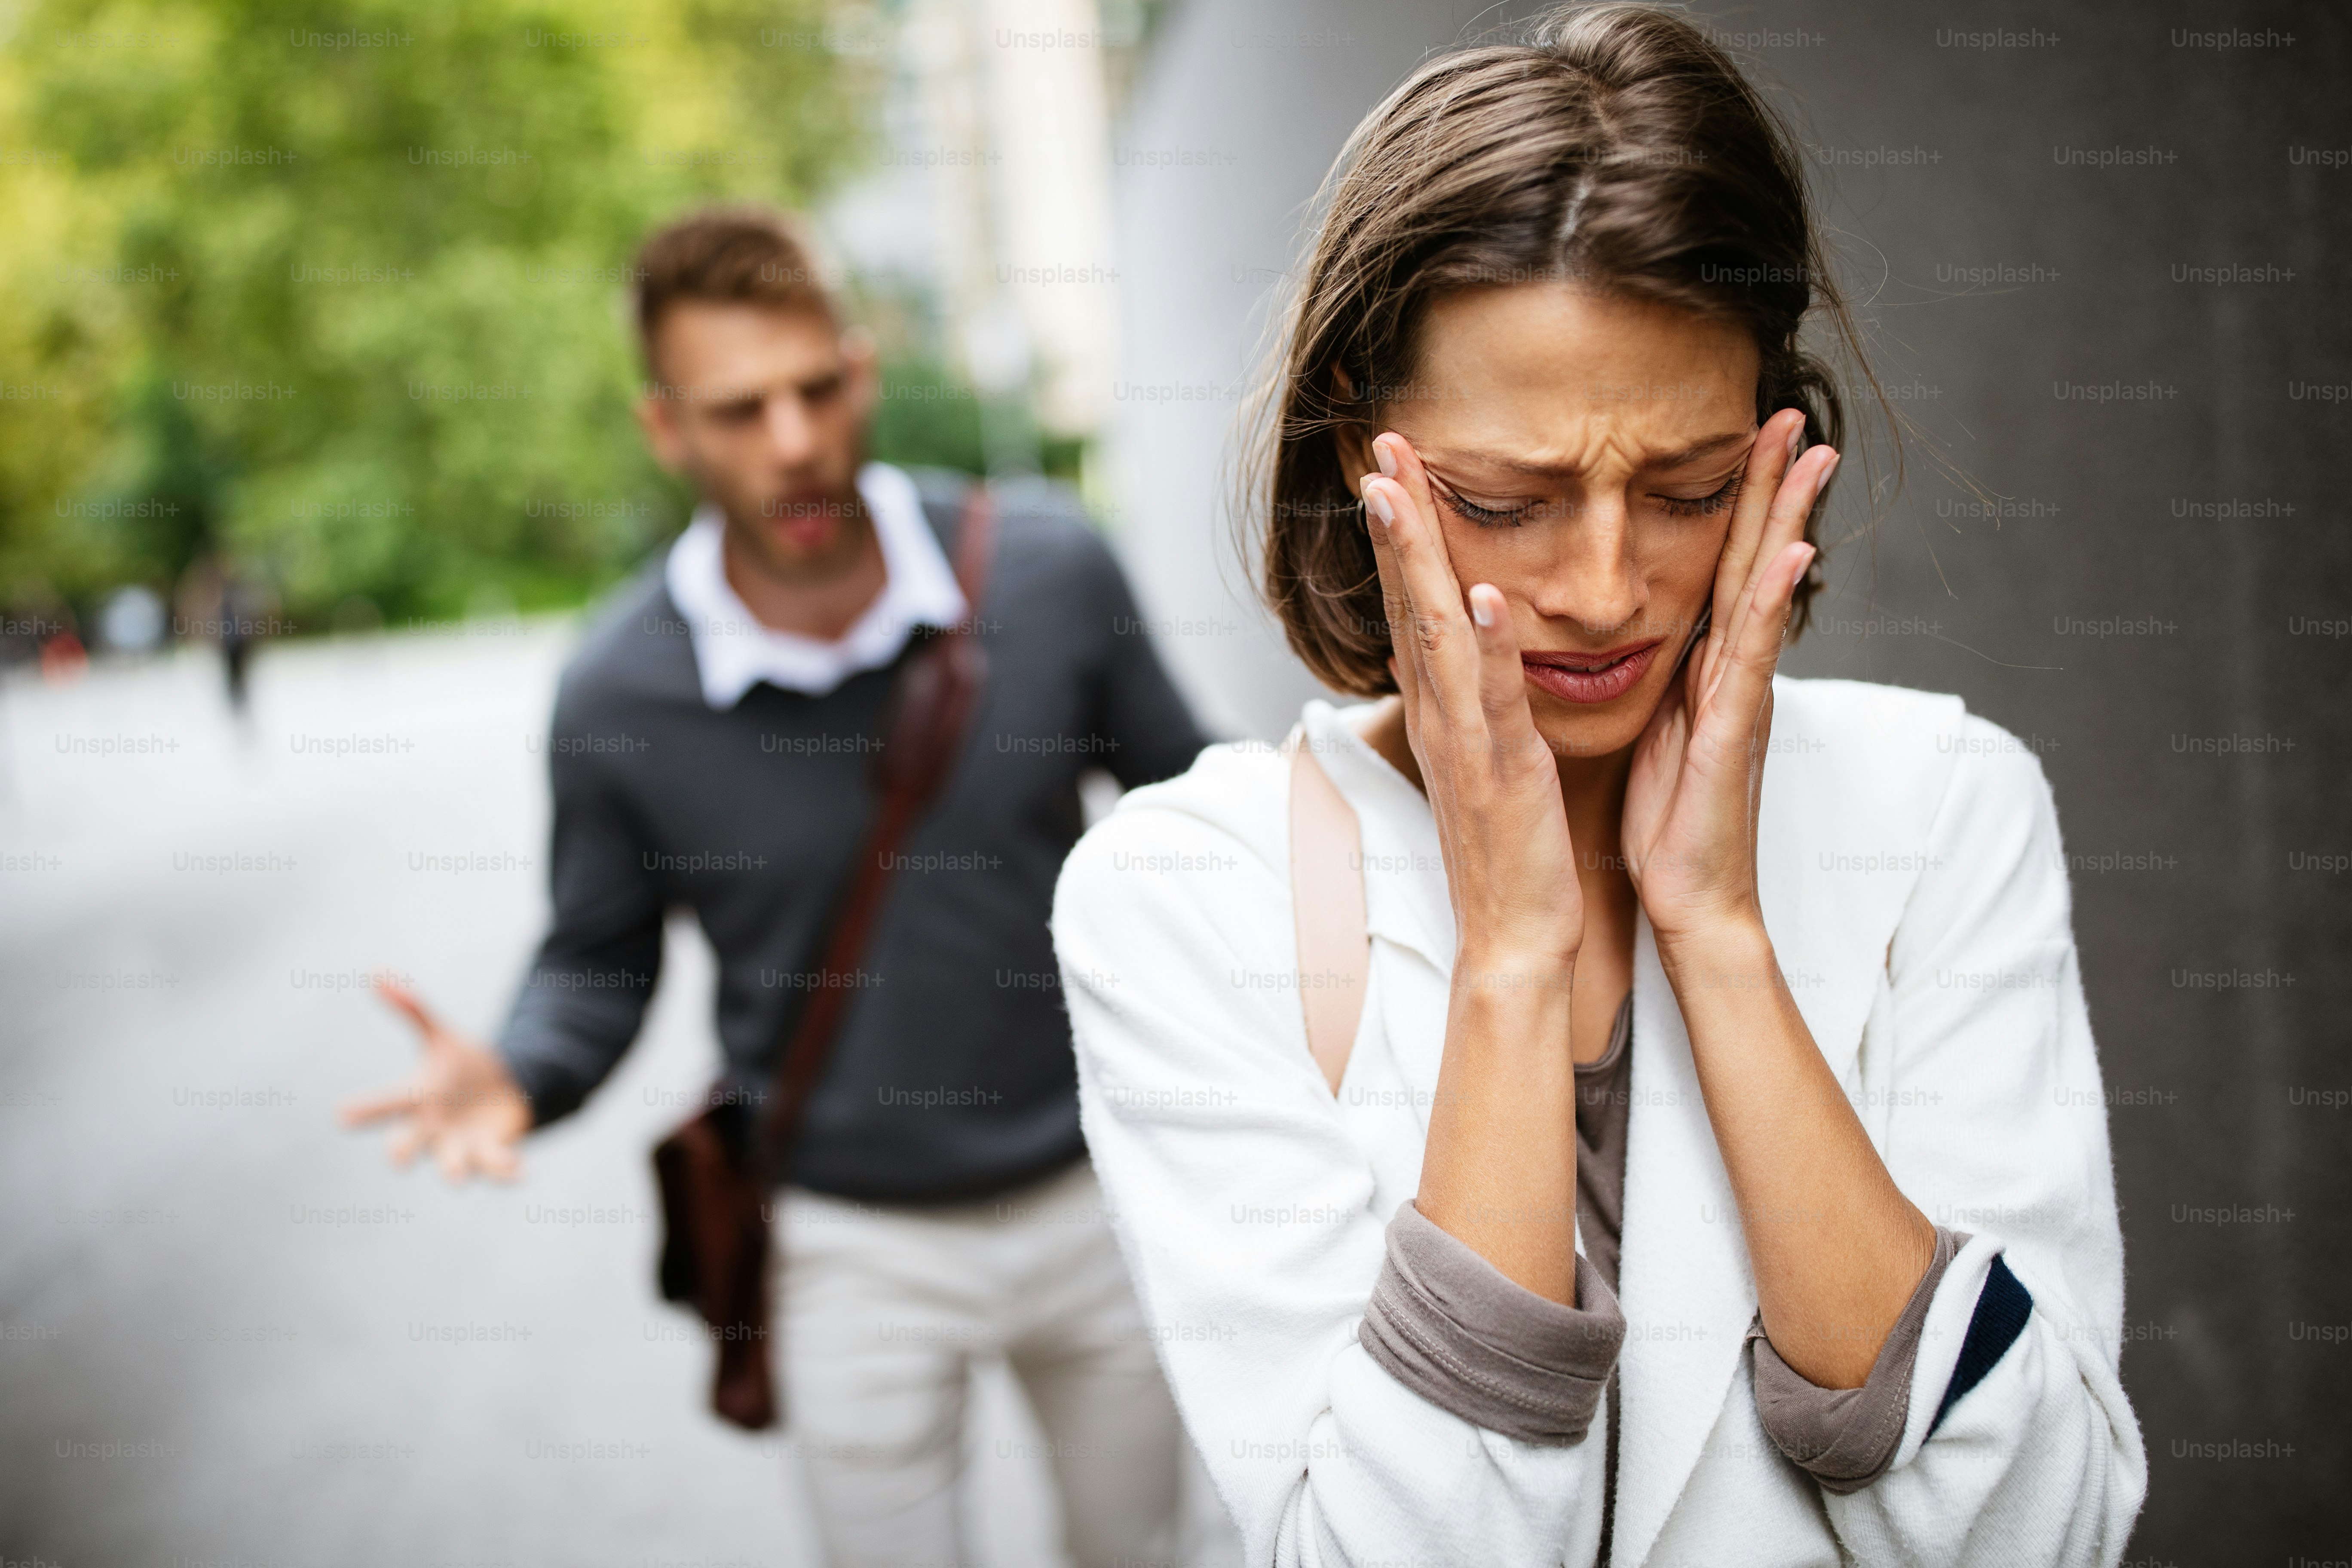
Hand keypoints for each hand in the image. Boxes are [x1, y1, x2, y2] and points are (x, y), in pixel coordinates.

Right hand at [339, 980, 531, 1182]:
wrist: (503, 1090)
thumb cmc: (461, 1068)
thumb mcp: (440, 1036)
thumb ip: (411, 1009)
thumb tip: (375, 973)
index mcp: (416, 1101)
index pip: (385, 1104)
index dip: (364, 1110)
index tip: (341, 1114)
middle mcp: (433, 1130)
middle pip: (411, 1143)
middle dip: (404, 1150)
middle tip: (397, 1158)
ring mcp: (462, 1146)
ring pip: (453, 1164)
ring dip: (454, 1168)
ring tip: (456, 1176)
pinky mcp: (494, 1151)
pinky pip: (498, 1165)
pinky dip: (505, 1169)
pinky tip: (519, 1170)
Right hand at [1360, 432, 1582, 975]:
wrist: (1514, 938)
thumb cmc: (1510, 851)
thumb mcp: (1484, 759)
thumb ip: (1467, 701)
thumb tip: (1448, 650)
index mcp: (1441, 710)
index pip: (1411, 604)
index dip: (1399, 533)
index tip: (1389, 466)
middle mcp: (1440, 715)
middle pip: (1407, 600)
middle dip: (1394, 520)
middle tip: (1379, 447)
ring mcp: (1467, 740)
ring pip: (1434, 633)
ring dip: (1416, 559)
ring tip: (1400, 492)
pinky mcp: (1505, 770)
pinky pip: (1493, 698)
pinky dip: (1486, 644)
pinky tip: (1479, 592)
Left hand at [1621, 408, 1833, 942]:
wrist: (1687, 899)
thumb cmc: (1670, 822)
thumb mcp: (1659, 729)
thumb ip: (1669, 679)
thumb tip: (1661, 633)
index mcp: (1706, 669)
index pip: (1723, 568)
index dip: (1738, 504)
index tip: (1749, 437)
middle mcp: (1732, 672)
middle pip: (1755, 560)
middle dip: (1776, 488)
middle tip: (1793, 415)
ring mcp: (1739, 698)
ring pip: (1764, 591)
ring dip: (1789, 520)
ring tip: (1810, 454)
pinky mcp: (1731, 733)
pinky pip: (1751, 659)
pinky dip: (1771, 606)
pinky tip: (1793, 557)